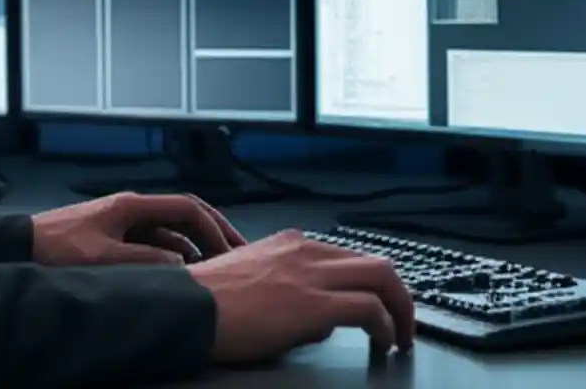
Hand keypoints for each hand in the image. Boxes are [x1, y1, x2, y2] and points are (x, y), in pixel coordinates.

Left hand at [31, 192, 246, 266]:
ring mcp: (126, 220)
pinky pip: (157, 240)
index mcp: (132, 205)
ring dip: (197, 243)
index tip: (228, 248)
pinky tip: (185, 269)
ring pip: (173, 228)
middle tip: (238, 250)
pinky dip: (176, 252)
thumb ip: (145, 259)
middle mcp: (133, 207)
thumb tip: (182, 265)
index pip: (186, 207)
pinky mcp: (117, 234)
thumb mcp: (102, 256)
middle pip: (185, 213)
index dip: (211, 226)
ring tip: (217, 264)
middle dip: (214, 230)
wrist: (21, 245)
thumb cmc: (56, 248)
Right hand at [188, 230, 414, 362]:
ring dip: (400, 310)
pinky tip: (384, 343)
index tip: (378, 302)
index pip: (347, 257)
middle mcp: (306, 251)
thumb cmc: (204, 303)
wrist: (183, 310)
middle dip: (398, 293)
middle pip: (375, 263)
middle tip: (402, 319)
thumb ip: (288, 287)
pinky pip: (369, 309)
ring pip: (382, 278)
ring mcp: (312, 275)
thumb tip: (319, 318)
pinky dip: (386, 326)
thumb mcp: (251, 278)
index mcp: (290, 244)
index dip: (369, 283)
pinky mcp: (314, 304)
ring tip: (400, 336)